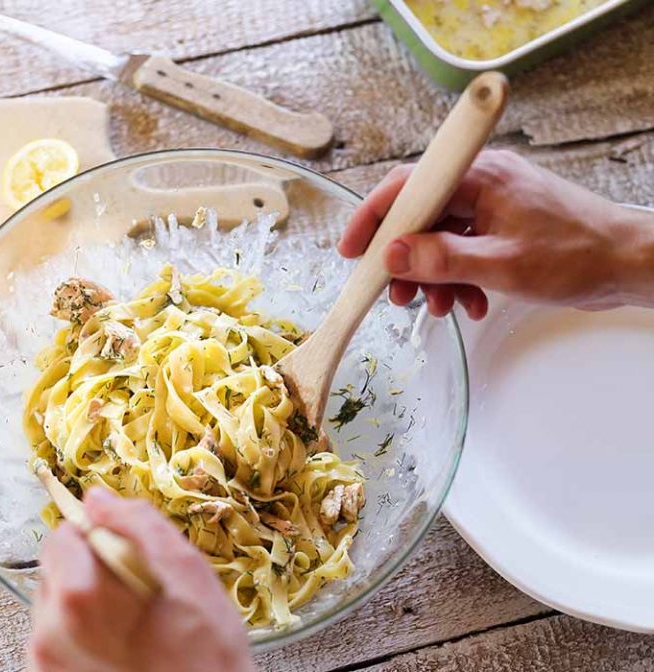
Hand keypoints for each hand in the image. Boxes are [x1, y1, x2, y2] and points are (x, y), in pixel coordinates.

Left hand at [28, 489, 254, 671]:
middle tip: (139, 593)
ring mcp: (45, 665)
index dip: (101, 537)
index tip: (131, 558)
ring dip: (89, 601)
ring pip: (57, 601)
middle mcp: (48, 636)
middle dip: (94, 569)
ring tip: (132, 624)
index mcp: (78, 600)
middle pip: (58, 568)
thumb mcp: (189, 575)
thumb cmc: (206, 655)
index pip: (64, 536)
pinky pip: (56, 636)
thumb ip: (139, 526)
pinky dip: (83, 632)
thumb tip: (97, 498)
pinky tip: (119, 646)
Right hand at [339, 149, 653, 318]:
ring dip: (432, 275)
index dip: (373, 217)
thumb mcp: (502, 265)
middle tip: (396, 291)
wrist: (627, 264)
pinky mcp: (498, 226)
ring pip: (437, 237)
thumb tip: (393, 257)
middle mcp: (480, 184)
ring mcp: (489, 205)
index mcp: (479, 177)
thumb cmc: (577, 255)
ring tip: (439, 306)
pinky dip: (456, 277)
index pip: (408, 186)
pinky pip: (460, 248)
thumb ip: (443, 260)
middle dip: (404, 258)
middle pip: (418, 216)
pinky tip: (468, 301)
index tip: (352, 250)